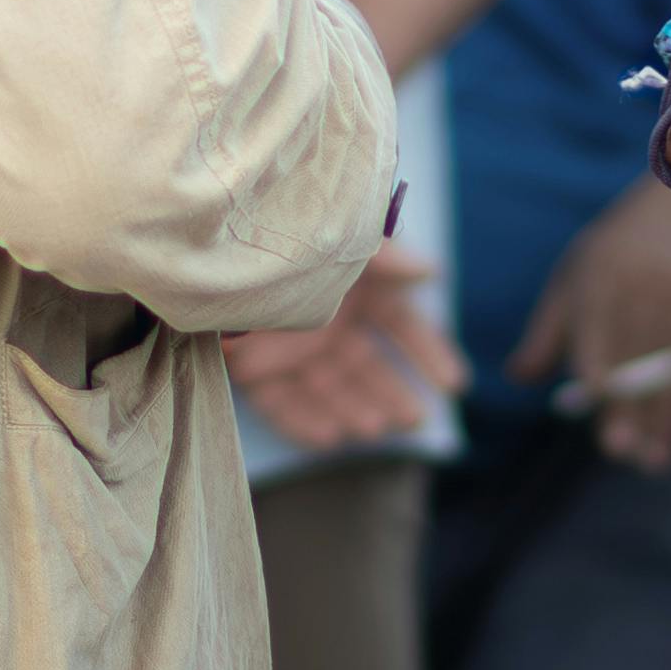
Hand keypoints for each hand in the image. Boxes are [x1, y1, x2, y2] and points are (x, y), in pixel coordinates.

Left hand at [227, 237, 467, 450]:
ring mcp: (291, 347)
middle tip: (414, 420)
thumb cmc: (289, 231)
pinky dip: (303, 421)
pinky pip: (282, 403)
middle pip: (367, 366)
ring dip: (353, 408)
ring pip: (330, 388)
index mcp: (354, 287)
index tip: (454, 385)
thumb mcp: (344, 237)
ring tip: (371, 429)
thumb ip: (386, 256)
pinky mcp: (254, 368)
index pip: (401, 325)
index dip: (429, 353)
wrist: (216, 242)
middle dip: (391, 393)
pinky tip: (327, 438)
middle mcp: (327, 321)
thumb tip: (434, 272)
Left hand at [513, 175, 670, 472]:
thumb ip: (547, 333)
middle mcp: (642, 298)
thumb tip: (517, 378)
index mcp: (600, 291)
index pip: (601, 349)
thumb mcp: (573, 280)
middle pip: (642, 369)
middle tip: (636, 458)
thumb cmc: (616, 252)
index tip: (610, 437)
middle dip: (640, 419)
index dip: (605, 395)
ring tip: (662, 457)